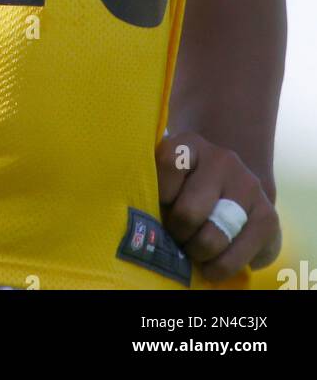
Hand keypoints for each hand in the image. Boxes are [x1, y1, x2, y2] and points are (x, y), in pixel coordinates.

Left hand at [156, 130, 281, 282]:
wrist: (233, 195)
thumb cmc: (186, 192)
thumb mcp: (168, 182)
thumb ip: (155, 192)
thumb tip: (147, 225)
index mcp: (190, 145)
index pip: (169, 163)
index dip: (160, 194)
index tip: (161, 206)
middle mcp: (222, 160)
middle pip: (189, 212)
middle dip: (178, 233)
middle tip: (177, 237)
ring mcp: (248, 186)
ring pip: (212, 238)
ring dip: (197, 253)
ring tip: (193, 252)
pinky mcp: (267, 216)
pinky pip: (233, 257)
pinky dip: (218, 269)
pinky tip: (211, 267)